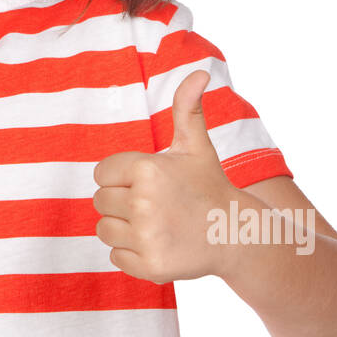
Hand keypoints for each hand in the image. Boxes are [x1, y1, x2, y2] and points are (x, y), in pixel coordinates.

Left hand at [92, 69, 238, 283]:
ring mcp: (147, 236)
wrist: (235, 234)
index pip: (102, 173)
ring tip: (154, 223)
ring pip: (104, 229)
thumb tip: (200, 71)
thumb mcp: (196, 145)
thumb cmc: (208, 185)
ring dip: (123, 228)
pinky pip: (116, 257)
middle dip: (122, 202)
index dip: (121, 177)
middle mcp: (143, 202)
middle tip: (154, 205)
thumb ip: (187, 107)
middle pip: (101, 201)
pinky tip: (157, 243)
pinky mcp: (150, 265)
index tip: (147, 183)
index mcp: (147, 169)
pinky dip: (132, 254)